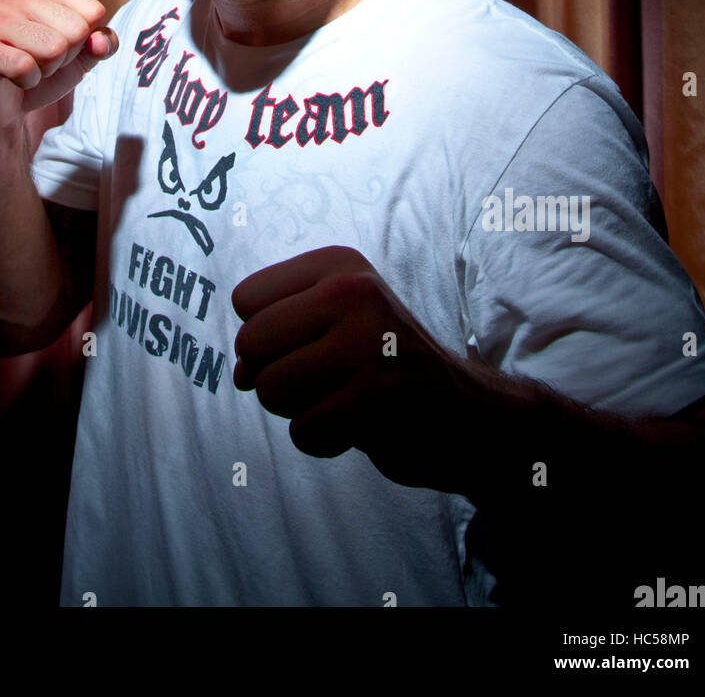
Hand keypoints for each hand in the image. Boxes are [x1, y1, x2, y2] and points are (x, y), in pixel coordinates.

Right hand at [0, 0, 117, 135]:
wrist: (4, 107)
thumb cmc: (42, 73)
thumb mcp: (82, 57)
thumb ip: (103, 44)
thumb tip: (101, 41)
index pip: (93, 12)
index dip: (83, 41)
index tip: (59, 47)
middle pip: (75, 31)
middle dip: (64, 58)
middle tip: (40, 62)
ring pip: (52, 49)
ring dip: (46, 71)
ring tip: (27, 68)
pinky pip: (25, 67)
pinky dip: (27, 82)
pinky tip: (13, 79)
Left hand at [232, 245, 478, 493]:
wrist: (463, 411)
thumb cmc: (378, 365)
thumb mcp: (329, 327)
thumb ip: (273, 341)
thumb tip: (241, 375)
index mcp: (339, 265)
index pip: (246, 298)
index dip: (263, 335)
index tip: (308, 343)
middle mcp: (353, 292)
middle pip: (250, 342)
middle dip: (273, 375)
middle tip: (325, 378)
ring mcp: (368, 342)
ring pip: (270, 388)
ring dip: (298, 409)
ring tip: (343, 397)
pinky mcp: (377, 397)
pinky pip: (302, 431)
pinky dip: (322, 439)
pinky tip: (358, 424)